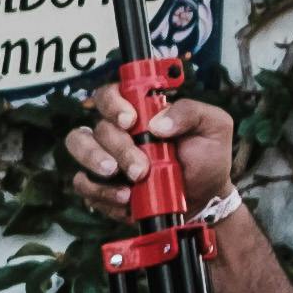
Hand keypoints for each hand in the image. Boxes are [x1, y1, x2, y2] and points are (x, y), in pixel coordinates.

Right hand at [64, 93, 238, 227]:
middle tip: (141, 168)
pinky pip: (82, 183)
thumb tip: (158, 122)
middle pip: (99, 127)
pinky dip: (101, 192)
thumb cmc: (206, 159)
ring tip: (127, 181)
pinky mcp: (99, 185)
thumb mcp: (213, 127)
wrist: (203, 199)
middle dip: (118, 148)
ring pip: (78, 147)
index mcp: (141, 111)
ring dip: (97, 163)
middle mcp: (118, 131)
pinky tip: (125, 198)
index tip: (131, 121)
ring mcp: (104, 157)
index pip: (111, 94)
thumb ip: (190, 113)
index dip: (113, 104)